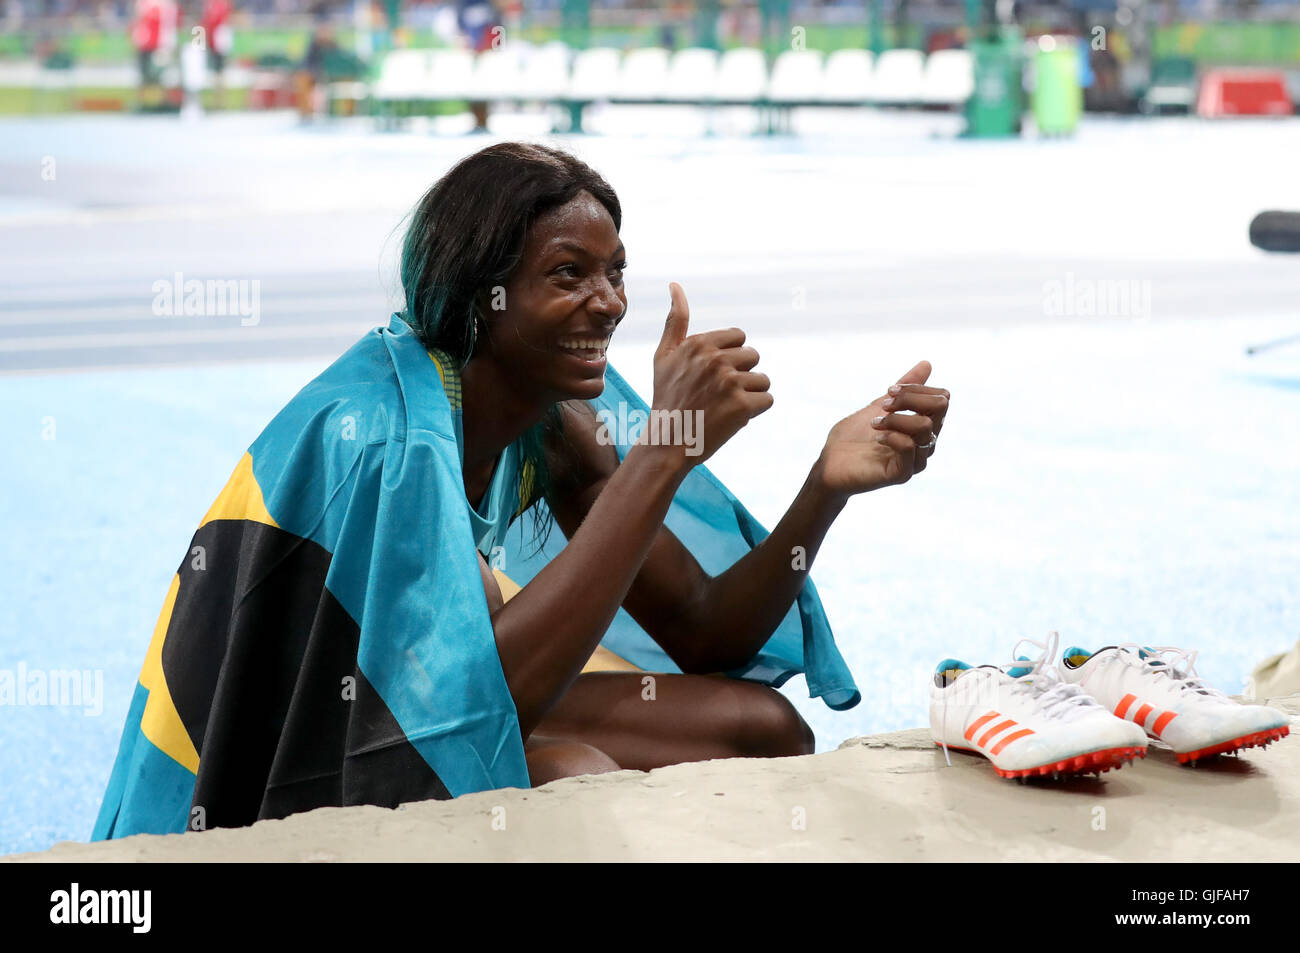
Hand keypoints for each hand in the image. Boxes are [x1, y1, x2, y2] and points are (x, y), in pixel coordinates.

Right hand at [649, 282, 772, 466]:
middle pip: (753, 357)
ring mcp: (730, 382)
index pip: (739, 338)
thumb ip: (675, 320)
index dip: (730, 358)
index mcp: (699, 343)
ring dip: (748, 395)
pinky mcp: (742, 406)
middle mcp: (715, 359)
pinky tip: (732, 418)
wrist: (667, 442)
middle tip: (716, 395)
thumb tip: (675, 284)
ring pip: (762, 380)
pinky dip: (754, 411)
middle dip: (741, 376)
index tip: (712, 376)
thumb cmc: (667, 398)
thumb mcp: (664, 356)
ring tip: (724, 408)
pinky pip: (767, 400)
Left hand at [817, 360, 949, 495]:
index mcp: (923, 427)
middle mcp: (925, 443)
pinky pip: (909, 447)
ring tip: (874, 422)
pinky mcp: (901, 474)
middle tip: (884, 404)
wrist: (829, 464)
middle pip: (939, 408)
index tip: (889, 390)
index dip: (916, 388)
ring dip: (895, 418)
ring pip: (925, 427)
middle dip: (909, 398)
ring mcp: (915, 460)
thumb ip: (905, 388)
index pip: (941, 398)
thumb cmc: (853, 437)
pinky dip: (891, 435)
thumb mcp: (880, 405)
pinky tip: (876, 436)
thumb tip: (927, 364)